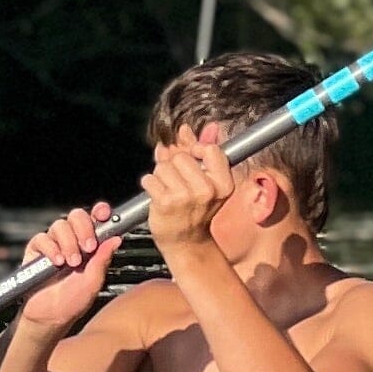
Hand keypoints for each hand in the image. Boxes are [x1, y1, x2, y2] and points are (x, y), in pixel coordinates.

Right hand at [17, 203, 118, 329]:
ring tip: (72, 262)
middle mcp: (71, 240)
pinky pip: (42, 238)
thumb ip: (103, 260)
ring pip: (60, 225)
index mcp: (89, 245)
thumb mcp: (93, 282)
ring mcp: (54, 244)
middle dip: (84, 228)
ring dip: (69, 242)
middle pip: (77, 216)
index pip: (95, 220)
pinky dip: (51, 248)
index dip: (100, 212)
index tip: (104, 214)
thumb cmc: (72, 302)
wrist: (49, 317)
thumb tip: (116, 239)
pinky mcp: (36, 250)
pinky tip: (57, 263)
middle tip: (88, 247)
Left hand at [145, 126, 235, 270]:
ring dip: (160, 176)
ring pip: (163, 167)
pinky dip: (149, 185)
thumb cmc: (195, 210)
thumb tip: (186, 129)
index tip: (193, 158)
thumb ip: (195, 152)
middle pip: (181, 157)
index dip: (196, 150)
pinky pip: (149, 179)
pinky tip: (158, 196)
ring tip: (167, 190)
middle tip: (176, 182)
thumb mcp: (204, 182)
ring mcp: (186, 197)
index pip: (209, 150)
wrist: (186, 243)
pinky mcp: (166, 203)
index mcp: (223, 184)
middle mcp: (207, 190)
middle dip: (173, 166)